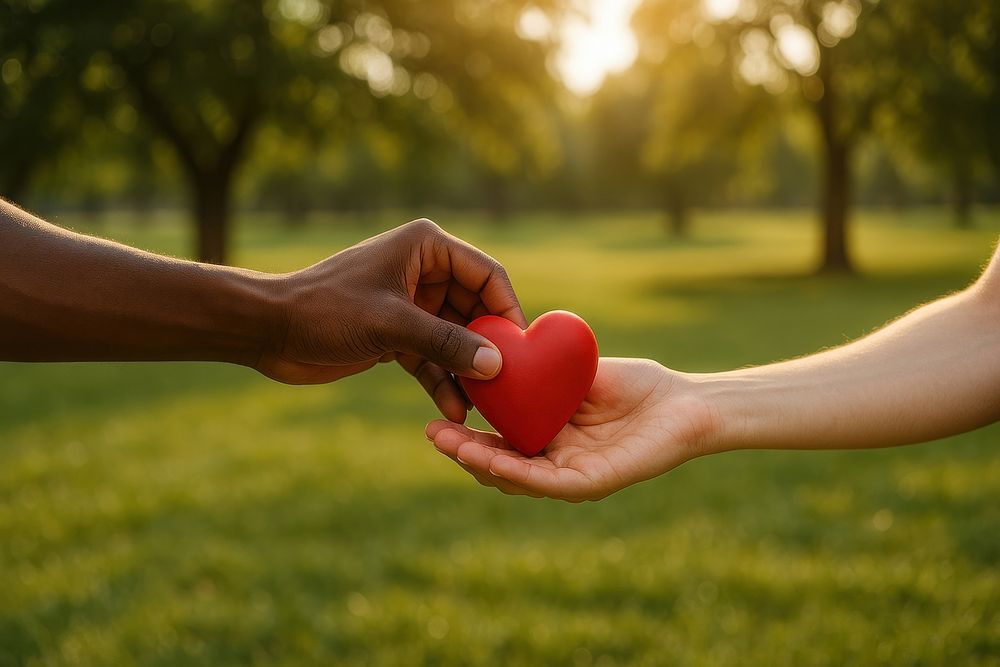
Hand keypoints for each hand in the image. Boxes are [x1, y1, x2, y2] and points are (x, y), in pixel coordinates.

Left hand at [256, 219, 525, 421]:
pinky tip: (455, 412)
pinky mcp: (397, 336)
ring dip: (467, 372)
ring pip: (455, 339)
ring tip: (484, 406)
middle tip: (508, 385)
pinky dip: (442, 382)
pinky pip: (432, 359)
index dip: (507, 310)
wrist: (268, 331)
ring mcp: (412, 305)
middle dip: (489, 348)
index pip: (486, 274)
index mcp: (426, 247)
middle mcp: (424, 272)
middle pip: (476, 310)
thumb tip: (496, 364)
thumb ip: (446, 343)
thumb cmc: (325, 310)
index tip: (522, 349)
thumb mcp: (390, 325)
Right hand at [426, 358, 717, 500]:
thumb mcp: (576, 372)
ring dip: (478, 461)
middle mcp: (554, 461)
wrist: (687, 402)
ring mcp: (571, 476)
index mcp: (548, 436)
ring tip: (448, 442)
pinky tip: (487, 457)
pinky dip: (513, 471)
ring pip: (514, 477)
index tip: (436, 411)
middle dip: (461, 449)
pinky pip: (545, 482)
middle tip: (431, 432)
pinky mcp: (591, 484)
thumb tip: (496, 351)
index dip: (466, 430)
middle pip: (498, 462)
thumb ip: (540, 370)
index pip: (498, 438)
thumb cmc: (639, 386)